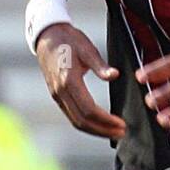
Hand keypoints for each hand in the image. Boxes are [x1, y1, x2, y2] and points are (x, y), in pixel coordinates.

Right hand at [36, 22, 125, 138]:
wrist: (47, 36)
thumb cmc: (69, 40)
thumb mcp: (87, 48)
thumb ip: (101, 65)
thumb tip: (115, 75)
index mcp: (68, 80)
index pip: (89, 110)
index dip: (106, 120)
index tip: (121, 124)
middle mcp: (60, 92)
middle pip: (82, 121)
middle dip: (103, 130)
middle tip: (122, 133)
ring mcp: (57, 96)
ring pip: (76, 121)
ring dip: (95, 130)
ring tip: (113, 132)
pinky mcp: (57, 96)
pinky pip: (71, 116)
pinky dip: (86, 124)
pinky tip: (99, 125)